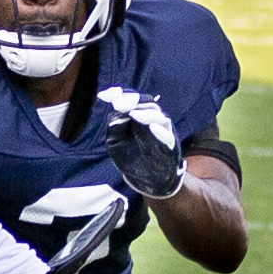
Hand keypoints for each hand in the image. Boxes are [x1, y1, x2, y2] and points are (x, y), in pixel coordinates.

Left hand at [100, 86, 183, 200]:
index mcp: (138, 115)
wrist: (143, 179)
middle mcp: (151, 119)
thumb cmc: (130, 156)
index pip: (131, 99)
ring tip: (132, 114)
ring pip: (158, 116)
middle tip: (117, 104)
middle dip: (132, 101)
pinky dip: (160, 132)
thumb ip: (115, 126)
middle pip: (146, 102)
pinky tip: (152, 128)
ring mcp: (162, 131)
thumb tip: (117, 112)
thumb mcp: (115, 141)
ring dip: (145, 113)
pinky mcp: (169, 146)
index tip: (103, 95)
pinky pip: (167, 137)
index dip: (119, 94)